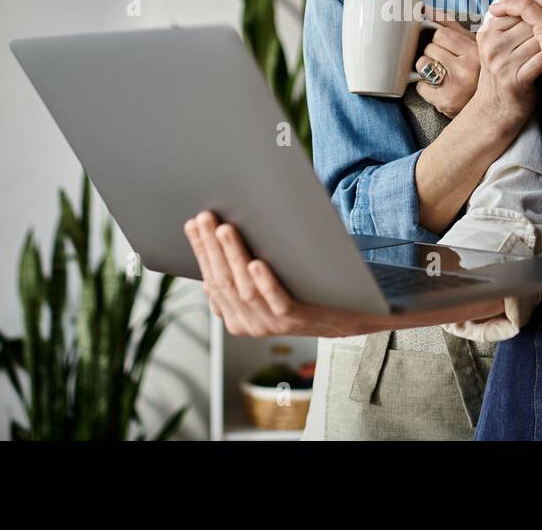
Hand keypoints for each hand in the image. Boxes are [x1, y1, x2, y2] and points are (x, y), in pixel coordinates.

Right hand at [182, 212, 385, 336]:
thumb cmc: (304, 294)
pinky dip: (265, 282)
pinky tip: (257, 263)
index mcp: (235, 317)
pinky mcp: (297, 320)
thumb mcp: (266, 288)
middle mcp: (249, 323)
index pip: (211, 279)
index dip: (201, 251)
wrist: (348, 316)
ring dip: (233, 257)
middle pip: (224, 282)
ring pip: (246, 288)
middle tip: (205, 218)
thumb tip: (211, 255)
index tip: (193, 224)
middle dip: (212, 248)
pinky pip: (277, 302)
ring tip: (226, 230)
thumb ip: (240, 279)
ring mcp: (272, 324)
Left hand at [413, 5, 478, 117]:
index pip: (441, 32)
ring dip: (427, 69)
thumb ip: (449, 24)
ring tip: (443, 74)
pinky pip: (421, 86)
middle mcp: (469, 66)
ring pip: (423, 63)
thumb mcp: (471, 43)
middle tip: (448, 63)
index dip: (441, 40)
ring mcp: (457, 84)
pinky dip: (426, 88)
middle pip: (430, 47)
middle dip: (434, 54)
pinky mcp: (446, 100)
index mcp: (475, 49)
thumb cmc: (477, 71)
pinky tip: (440, 88)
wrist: (490, 104)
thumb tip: (425, 8)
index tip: (446, 46)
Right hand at [466, 0, 541, 132]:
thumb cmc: (507, 69)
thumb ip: (513, 9)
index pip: (515, 8)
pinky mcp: (515, 80)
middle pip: (527, 20)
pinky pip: (540, 60)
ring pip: (536, 38)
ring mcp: (502, 63)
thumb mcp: (504, 38)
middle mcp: (491, 46)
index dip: (537, 7)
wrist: (499, 110)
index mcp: (487, 33)